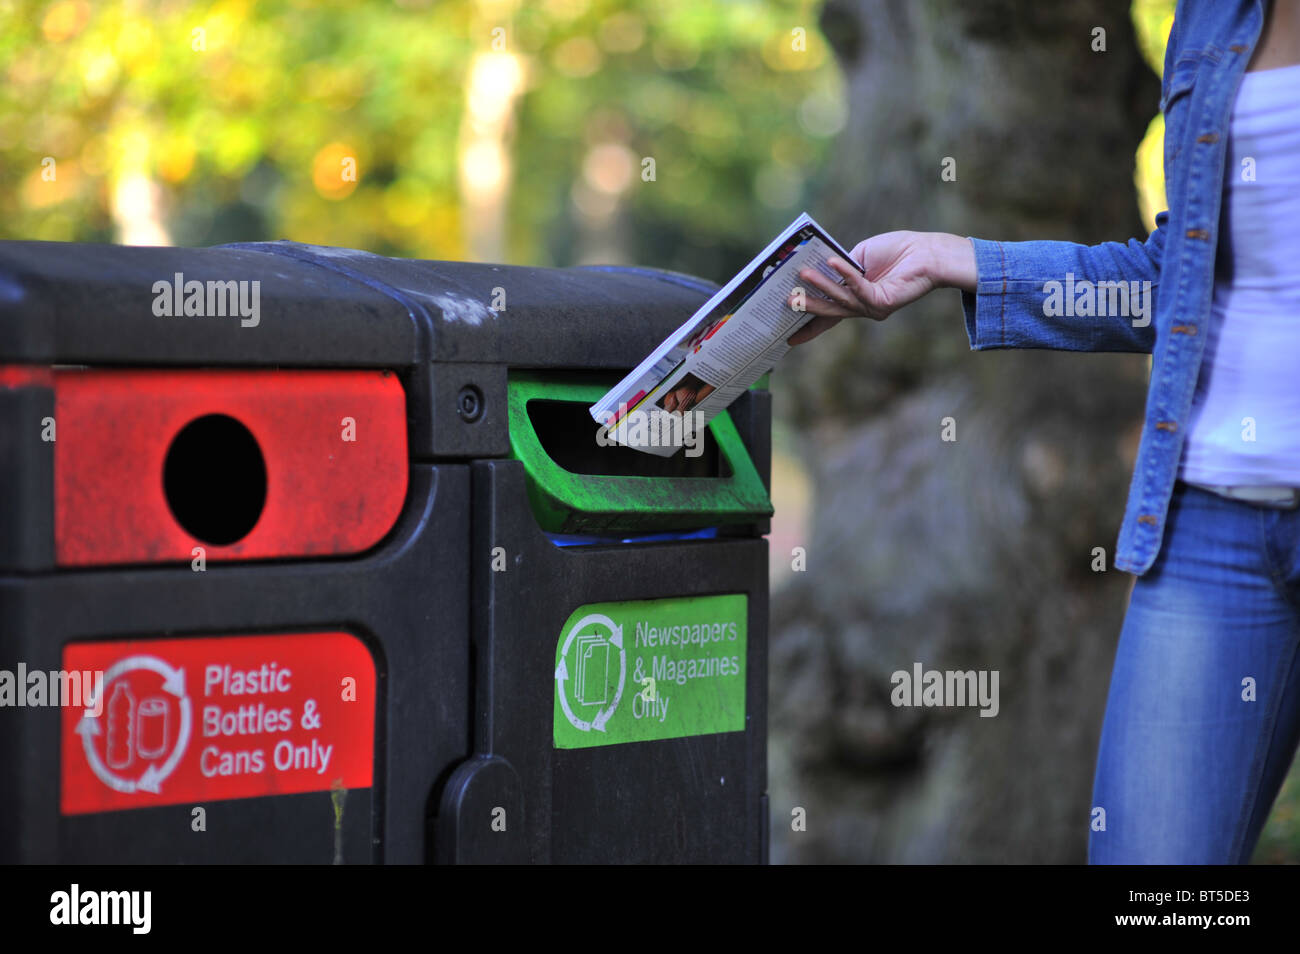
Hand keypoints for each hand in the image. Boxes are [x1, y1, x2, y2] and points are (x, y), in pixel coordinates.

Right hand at [786, 231, 975, 344]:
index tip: (788, 338)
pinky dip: (844, 274)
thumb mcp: (859, 257)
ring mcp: (873, 308)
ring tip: (802, 273)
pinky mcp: (883, 303)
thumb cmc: (897, 251)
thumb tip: (817, 268)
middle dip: (807, 306)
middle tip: (786, 301)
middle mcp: (863, 308)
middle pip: (830, 311)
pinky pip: (859, 288)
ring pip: (840, 301)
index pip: (828, 315)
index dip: (808, 326)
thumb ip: (840, 266)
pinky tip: (832, 262)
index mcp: (856, 298)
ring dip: (820, 286)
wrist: (928, 253)